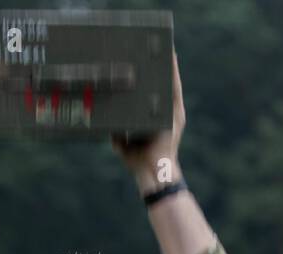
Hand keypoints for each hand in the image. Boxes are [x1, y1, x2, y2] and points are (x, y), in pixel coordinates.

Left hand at [112, 49, 184, 192]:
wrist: (151, 173)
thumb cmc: (137, 161)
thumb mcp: (121, 142)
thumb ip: (116, 132)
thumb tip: (106, 122)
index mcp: (154, 121)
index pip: (152, 96)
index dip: (151, 81)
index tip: (146, 63)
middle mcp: (166, 115)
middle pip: (163, 87)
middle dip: (161, 70)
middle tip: (158, 50)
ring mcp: (173, 114)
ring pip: (171, 86)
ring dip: (169, 69)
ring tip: (166, 51)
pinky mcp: (176, 115)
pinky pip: (174, 91)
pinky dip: (172, 76)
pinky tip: (170, 62)